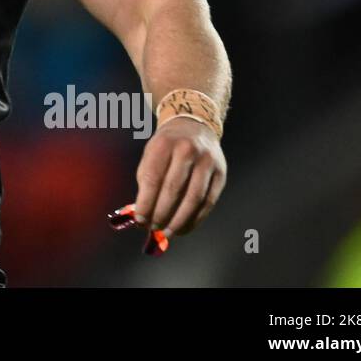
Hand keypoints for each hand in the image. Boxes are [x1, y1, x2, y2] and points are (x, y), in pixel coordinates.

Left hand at [132, 116, 226, 236]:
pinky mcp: (221, 174)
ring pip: (193, 198)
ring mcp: (207, 161)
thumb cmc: (167, 146)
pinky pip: (209, 202)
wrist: (195, 128)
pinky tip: (184, 227)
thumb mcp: (151, 153)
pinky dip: (196, 218)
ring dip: (179, 220)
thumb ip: (146, 180)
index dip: (146, 201)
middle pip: (173, 189)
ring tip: (168, 233)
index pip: (153, 177)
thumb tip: (141, 213)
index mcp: (164, 143)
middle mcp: (187, 150)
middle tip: (153, 228)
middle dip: (161, 213)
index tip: (139, 219)